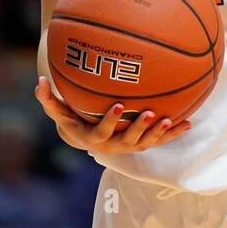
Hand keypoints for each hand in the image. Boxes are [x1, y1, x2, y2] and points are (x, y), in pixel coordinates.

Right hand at [35, 77, 191, 153]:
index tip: (118, 105)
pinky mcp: (141, 143)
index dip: (110, 120)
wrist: (86, 137)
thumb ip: (47, 99)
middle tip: (150, 113)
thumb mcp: (58, 112)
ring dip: (159, 133)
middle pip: (128, 140)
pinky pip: (159, 140)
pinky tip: (188, 122)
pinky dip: (173, 133)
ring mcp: (129, 146)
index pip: (102, 131)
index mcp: (95, 138)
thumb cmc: (72, 119)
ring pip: (146, 142)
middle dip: (140, 128)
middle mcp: (114, 145)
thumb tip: (38, 81)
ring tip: (169, 120)